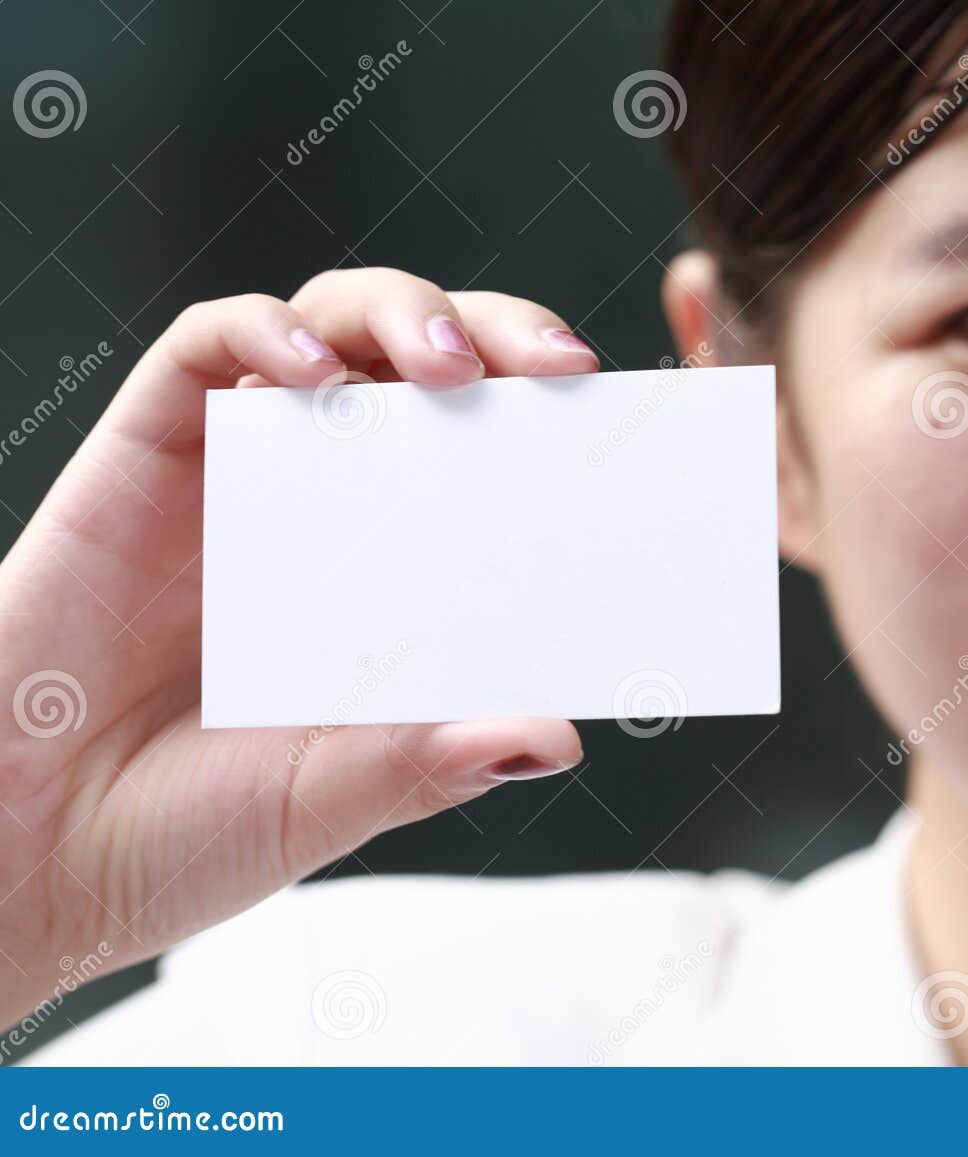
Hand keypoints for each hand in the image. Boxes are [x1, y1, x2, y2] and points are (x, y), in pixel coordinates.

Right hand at [0, 269, 599, 1024]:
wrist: (31, 849)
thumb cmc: (185, 824)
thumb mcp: (335, 794)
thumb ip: (430, 761)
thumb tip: (554, 737)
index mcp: (395, 570)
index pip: (494, 457)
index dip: (555, 424)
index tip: (618, 428)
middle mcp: (332, 501)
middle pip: (430, 364)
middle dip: (501, 338)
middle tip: (559, 368)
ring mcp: (246, 466)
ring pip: (336, 324)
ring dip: (403, 318)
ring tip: (451, 366)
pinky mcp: (151, 445)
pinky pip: (210, 345)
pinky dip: (266, 335)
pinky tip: (309, 376)